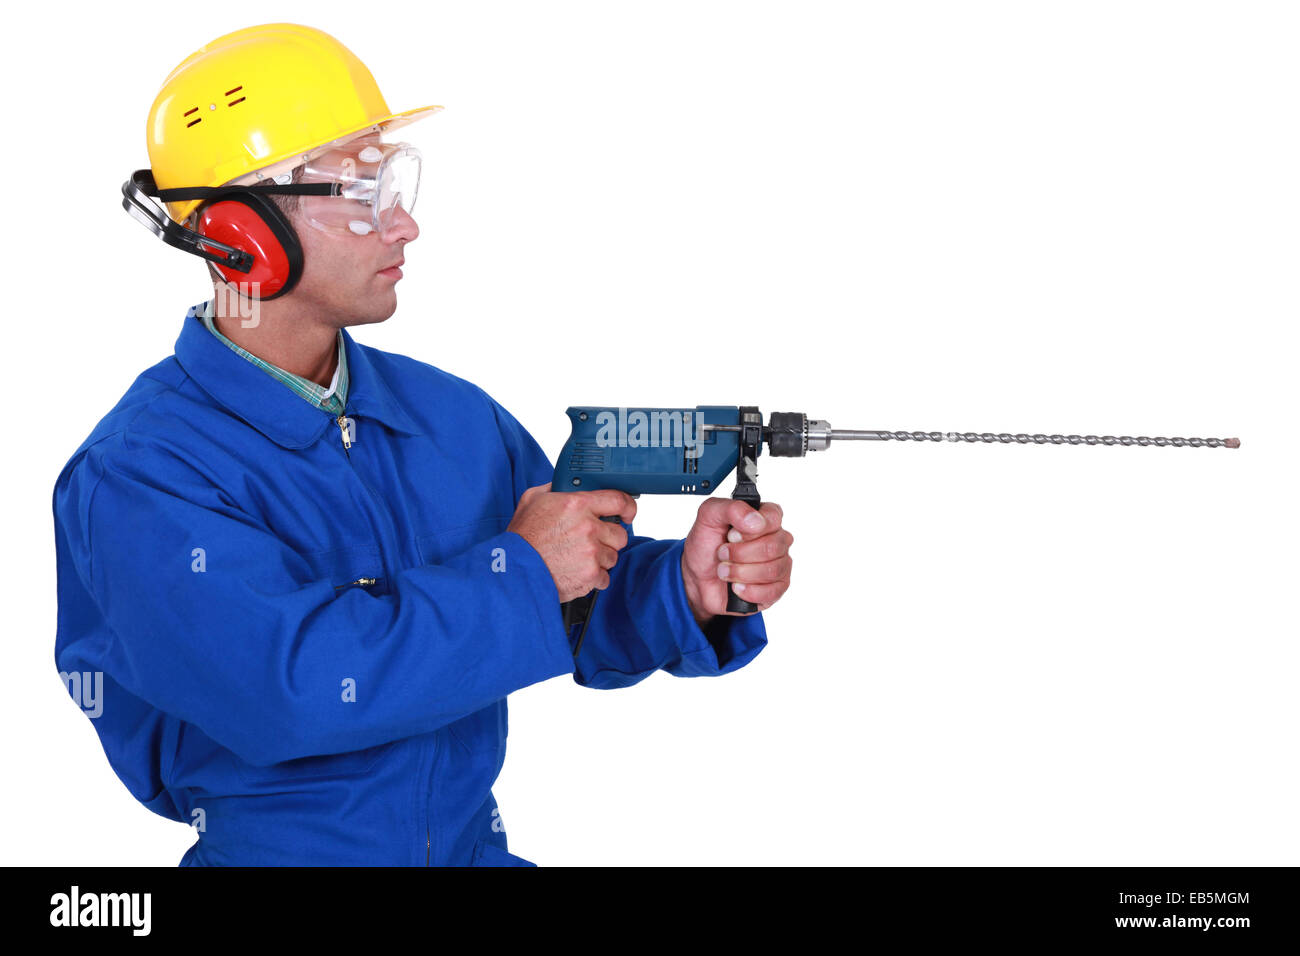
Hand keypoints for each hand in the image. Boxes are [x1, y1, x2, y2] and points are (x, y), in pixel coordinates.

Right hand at [507, 483, 637, 602]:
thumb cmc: (521, 538)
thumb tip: (565, 485)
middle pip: (620, 534)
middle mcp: (588, 528)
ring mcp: (591, 553)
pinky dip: (593, 578)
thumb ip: (554, 489)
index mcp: (577, 504)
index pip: (618, 500)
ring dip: (600, 559)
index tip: (627, 513)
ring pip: (613, 557)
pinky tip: (576, 572)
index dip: (628, 507)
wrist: (513, 570)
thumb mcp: (532, 500)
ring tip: (577, 558)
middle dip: (609, 539)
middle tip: (592, 541)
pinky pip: (604, 578)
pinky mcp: (590, 575)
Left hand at [681, 499, 792, 623]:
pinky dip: (748, 591)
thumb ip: (731, 508)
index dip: (750, 530)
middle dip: (740, 554)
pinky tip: (736, 586)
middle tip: (722, 554)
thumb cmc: (706, 546)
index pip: (774, 517)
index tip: (732, 535)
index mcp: (764, 517)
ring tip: (725, 571)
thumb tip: (755, 519)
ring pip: (772, 570)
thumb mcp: (708, 517)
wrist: (696, 578)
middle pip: (773, 547)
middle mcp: (776, 539)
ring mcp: (779, 564)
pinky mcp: (776, 588)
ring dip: (740, 573)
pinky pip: (772, 592)